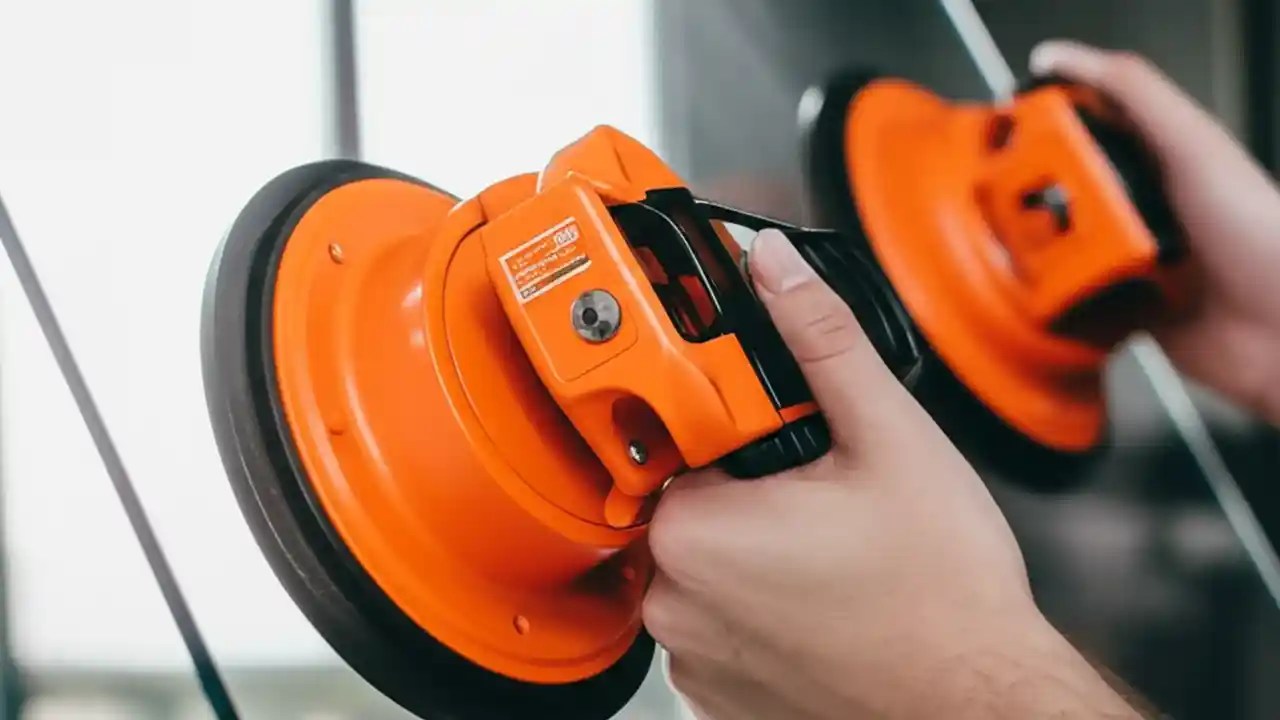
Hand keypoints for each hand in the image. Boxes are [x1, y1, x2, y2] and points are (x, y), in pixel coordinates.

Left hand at [643, 229, 1142, 718]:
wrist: (977, 702)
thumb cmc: (942, 596)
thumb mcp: (887, 438)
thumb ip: (820, 339)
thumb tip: (774, 269)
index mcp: (695, 531)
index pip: (673, 435)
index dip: (731, 419)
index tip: (777, 428)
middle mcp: (674, 602)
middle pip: (686, 499)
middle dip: (744, 483)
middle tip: (819, 493)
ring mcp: (692, 655)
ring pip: (700, 564)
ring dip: (749, 547)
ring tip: (828, 552)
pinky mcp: (714, 693)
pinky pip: (715, 621)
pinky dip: (753, 604)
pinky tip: (817, 599)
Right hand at [1031, 40, 1279, 425]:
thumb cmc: (1259, 232)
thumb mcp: (1191, 144)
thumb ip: (1133, 92)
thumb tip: (1060, 55)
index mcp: (1156, 161)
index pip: (1081, 130)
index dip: (1040, 126)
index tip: (1003, 131)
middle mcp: (1139, 211)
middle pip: (1057, 195)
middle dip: (1028, 201)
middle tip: (1009, 204)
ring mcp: (1129, 265)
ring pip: (1054, 255)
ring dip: (1038, 259)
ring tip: (1031, 256)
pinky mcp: (1123, 316)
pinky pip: (1068, 310)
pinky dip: (1054, 308)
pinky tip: (1052, 299)